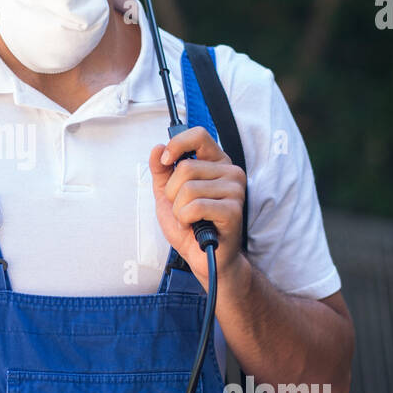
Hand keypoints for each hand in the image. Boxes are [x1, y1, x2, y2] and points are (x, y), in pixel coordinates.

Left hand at [149, 126, 245, 286]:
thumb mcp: (167, 194)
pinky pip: (195, 207)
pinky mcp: (233, 211)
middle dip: (172, 192)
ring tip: (188, 219)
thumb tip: (157, 148)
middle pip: (186, 168)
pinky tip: (193, 226)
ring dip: (179, 210)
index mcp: (216, 163)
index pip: (199, 136)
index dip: (177, 145)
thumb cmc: (190, 224)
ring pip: (188, 189)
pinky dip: (185, 219)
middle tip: (181, 208)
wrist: (202, 256)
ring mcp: (235, 191)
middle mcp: (230, 172)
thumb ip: (161, 171)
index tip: (166, 161)